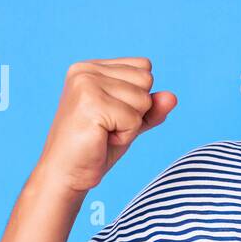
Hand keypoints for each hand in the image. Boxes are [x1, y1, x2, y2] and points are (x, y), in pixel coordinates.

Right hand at [35, 57, 176, 192]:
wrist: (67, 174)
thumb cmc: (96, 148)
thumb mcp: (131, 123)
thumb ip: (152, 108)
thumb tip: (172, 97)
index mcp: (91, 67)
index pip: (144, 67)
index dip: (139, 97)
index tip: (112, 115)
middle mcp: (85, 70)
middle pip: (146, 80)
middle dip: (136, 110)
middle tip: (108, 126)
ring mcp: (86, 84)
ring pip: (143, 99)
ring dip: (130, 125)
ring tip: (103, 133)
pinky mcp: (91, 104)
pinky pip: (135, 119)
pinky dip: (125, 135)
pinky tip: (101, 139)